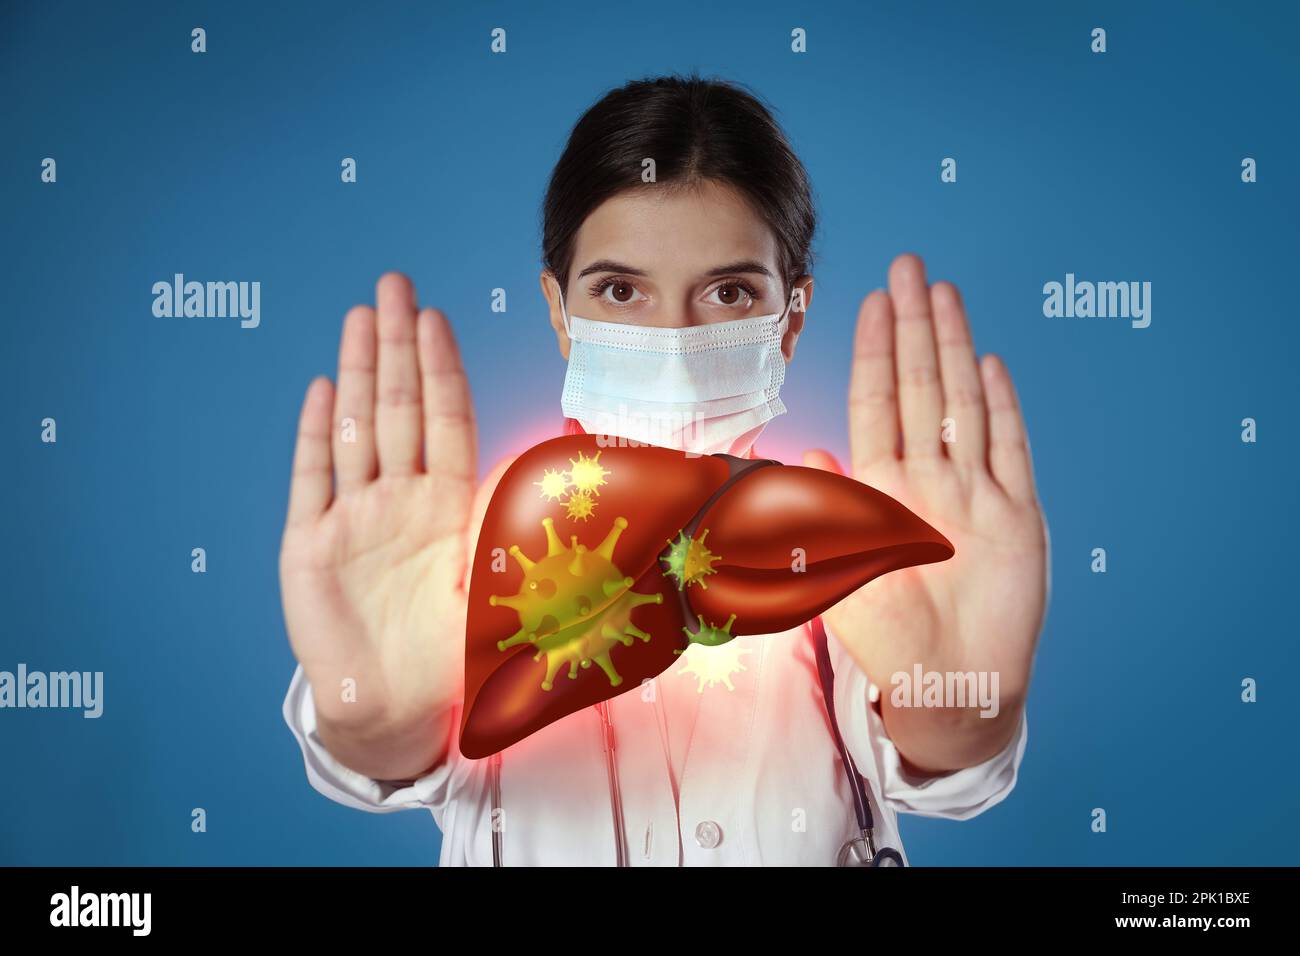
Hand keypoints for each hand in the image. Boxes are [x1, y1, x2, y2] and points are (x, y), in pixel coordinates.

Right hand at [279, 273, 477, 779]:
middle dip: (397, 345)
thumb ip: (525, 542)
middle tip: (394, 284)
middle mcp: (399, 501)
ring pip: (355, 428)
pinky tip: (321, 388)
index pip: (446, 422)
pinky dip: (315, 435)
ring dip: (358, 371)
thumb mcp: (500, 592)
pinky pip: (312, 479)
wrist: (394, 710)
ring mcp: (352, 517)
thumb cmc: (449, 654)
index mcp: (446, 507)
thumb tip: (586, 492)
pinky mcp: (309, 546)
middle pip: (398, 408)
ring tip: (361, 315)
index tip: (440, 320)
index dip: (442, 371)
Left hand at [819, 254, 1047, 772]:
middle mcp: (926, 479)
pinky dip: (1000, 407)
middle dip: (913, 326)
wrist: (950, 683)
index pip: (876, 403)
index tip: (871, 301)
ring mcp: (973, 491)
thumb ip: (820, 511)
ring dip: (953, 348)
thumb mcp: (839, 571)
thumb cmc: (888, 637)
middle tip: (908, 266)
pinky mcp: (1016, 514)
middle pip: (920, 386)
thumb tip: (796, 453)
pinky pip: (1009, 449)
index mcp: (880, 489)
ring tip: (944, 294)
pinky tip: (988, 364)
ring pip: (962, 403)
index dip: (875, 351)